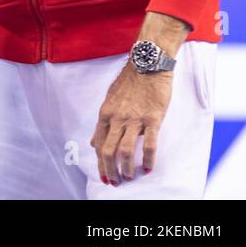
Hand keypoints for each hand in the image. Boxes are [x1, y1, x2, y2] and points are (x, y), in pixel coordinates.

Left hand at [90, 65, 172, 185]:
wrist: (147, 64)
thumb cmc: (129, 82)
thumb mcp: (109, 100)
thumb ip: (103, 123)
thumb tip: (93, 141)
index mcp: (105, 114)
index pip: (98, 144)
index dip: (99, 162)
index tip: (103, 175)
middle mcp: (116, 118)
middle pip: (108, 150)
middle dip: (109, 170)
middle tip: (114, 182)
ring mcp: (134, 119)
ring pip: (125, 150)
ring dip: (126, 168)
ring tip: (129, 178)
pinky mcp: (152, 119)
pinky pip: (148, 144)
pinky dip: (148, 159)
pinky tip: (148, 169)